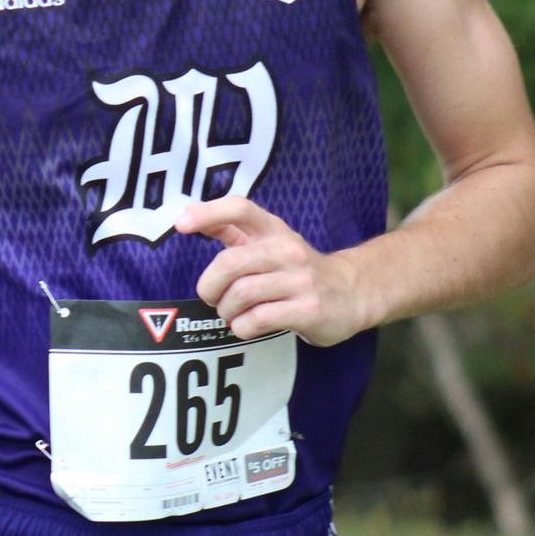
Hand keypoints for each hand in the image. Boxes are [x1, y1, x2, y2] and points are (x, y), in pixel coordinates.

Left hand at [176, 198, 370, 347]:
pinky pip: (258, 319)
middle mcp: (287, 250)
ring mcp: (300, 280)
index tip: (181, 225)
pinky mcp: (308, 309)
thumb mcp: (271, 243)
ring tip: (232, 314)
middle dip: (210, 285)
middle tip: (211, 297)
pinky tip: (246, 326)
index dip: (208, 213)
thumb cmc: (299, 269)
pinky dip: (242, 327)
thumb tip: (188, 217)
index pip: (240, 208)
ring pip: (242, 294)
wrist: (354, 292)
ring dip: (226, 310)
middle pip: (231, 262)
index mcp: (274, 229)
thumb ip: (234, 232)